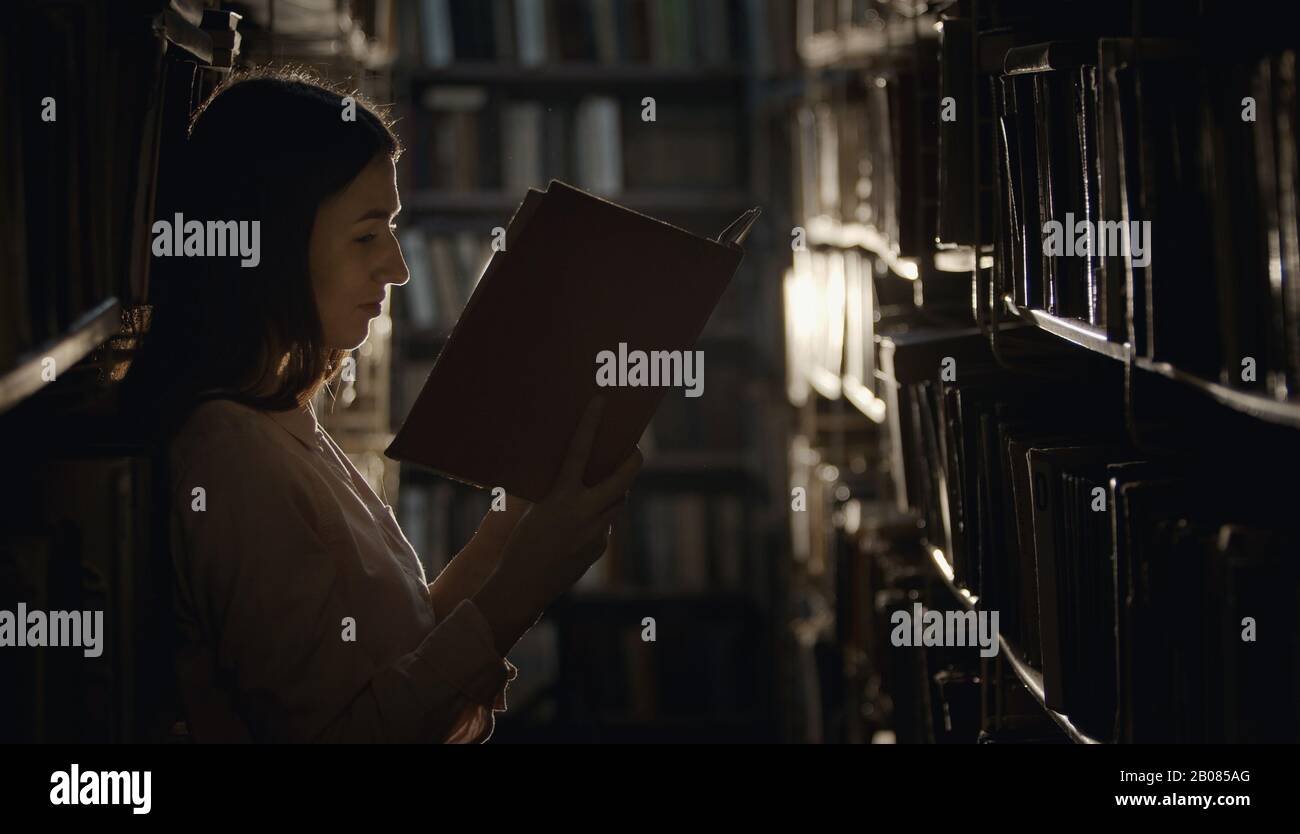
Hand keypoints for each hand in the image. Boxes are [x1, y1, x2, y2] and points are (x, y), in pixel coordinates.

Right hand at [472, 397, 642, 654]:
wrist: (524, 586)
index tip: (600, 402)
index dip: (590, 425)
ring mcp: (596, 532)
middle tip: (634, 449)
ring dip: (610, 494)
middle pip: (623, 480)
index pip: (578, 452)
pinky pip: (604, 525)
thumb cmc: (520, 544)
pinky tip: (576, 531)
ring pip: (615, 503)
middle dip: (632, 462)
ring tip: (596, 491)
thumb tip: (573, 475)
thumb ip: (556, 492)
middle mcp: (584, 512)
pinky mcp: (600, 547)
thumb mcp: (533, 510)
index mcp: (560, 497)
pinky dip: (596, 521)